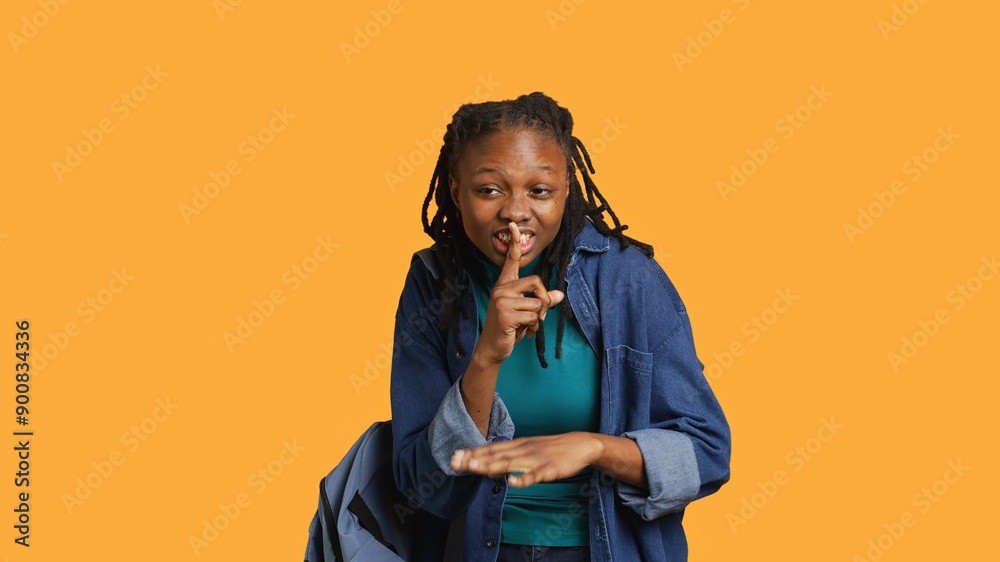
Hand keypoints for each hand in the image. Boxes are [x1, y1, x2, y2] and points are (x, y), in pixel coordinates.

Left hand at [450, 432, 602, 486]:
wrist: (579, 445)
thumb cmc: (551, 449)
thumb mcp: (528, 448)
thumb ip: (508, 456)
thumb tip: (487, 466)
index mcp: (517, 445)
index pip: (491, 449)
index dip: (472, 453)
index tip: (454, 457)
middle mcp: (523, 450)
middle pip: (495, 455)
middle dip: (475, 459)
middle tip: (455, 463)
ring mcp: (535, 459)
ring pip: (510, 463)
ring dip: (491, 466)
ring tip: (474, 468)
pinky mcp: (549, 469)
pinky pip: (534, 475)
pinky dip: (523, 479)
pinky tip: (511, 482)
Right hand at [475, 222, 564, 364]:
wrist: (492, 348)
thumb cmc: (509, 328)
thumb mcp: (525, 312)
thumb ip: (541, 300)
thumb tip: (559, 294)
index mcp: (505, 285)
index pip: (511, 261)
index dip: (514, 243)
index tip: (514, 226)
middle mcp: (501, 289)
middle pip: (536, 282)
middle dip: (544, 300)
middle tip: (537, 315)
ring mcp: (501, 301)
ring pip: (538, 303)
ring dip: (538, 319)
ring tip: (525, 326)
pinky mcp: (505, 314)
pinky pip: (533, 317)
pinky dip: (533, 327)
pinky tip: (521, 332)